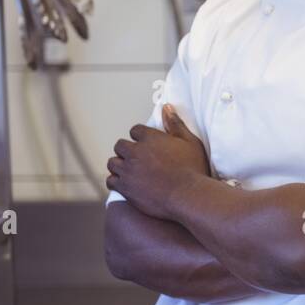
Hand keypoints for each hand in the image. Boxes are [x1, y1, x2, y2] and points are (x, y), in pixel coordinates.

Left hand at [106, 104, 210, 219]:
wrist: (188, 196)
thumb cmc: (193, 170)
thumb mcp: (190, 142)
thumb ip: (175, 124)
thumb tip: (166, 108)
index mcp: (150, 138)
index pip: (135, 130)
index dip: (139, 136)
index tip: (145, 143)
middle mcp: (136, 152)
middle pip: (120, 145)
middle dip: (126, 150)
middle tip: (136, 158)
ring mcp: (128, 170)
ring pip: (113, 162)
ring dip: (119, 165)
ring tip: (128, 170)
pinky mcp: (125, 187)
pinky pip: (110, 181)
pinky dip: (116, 181)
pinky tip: (124, 184)